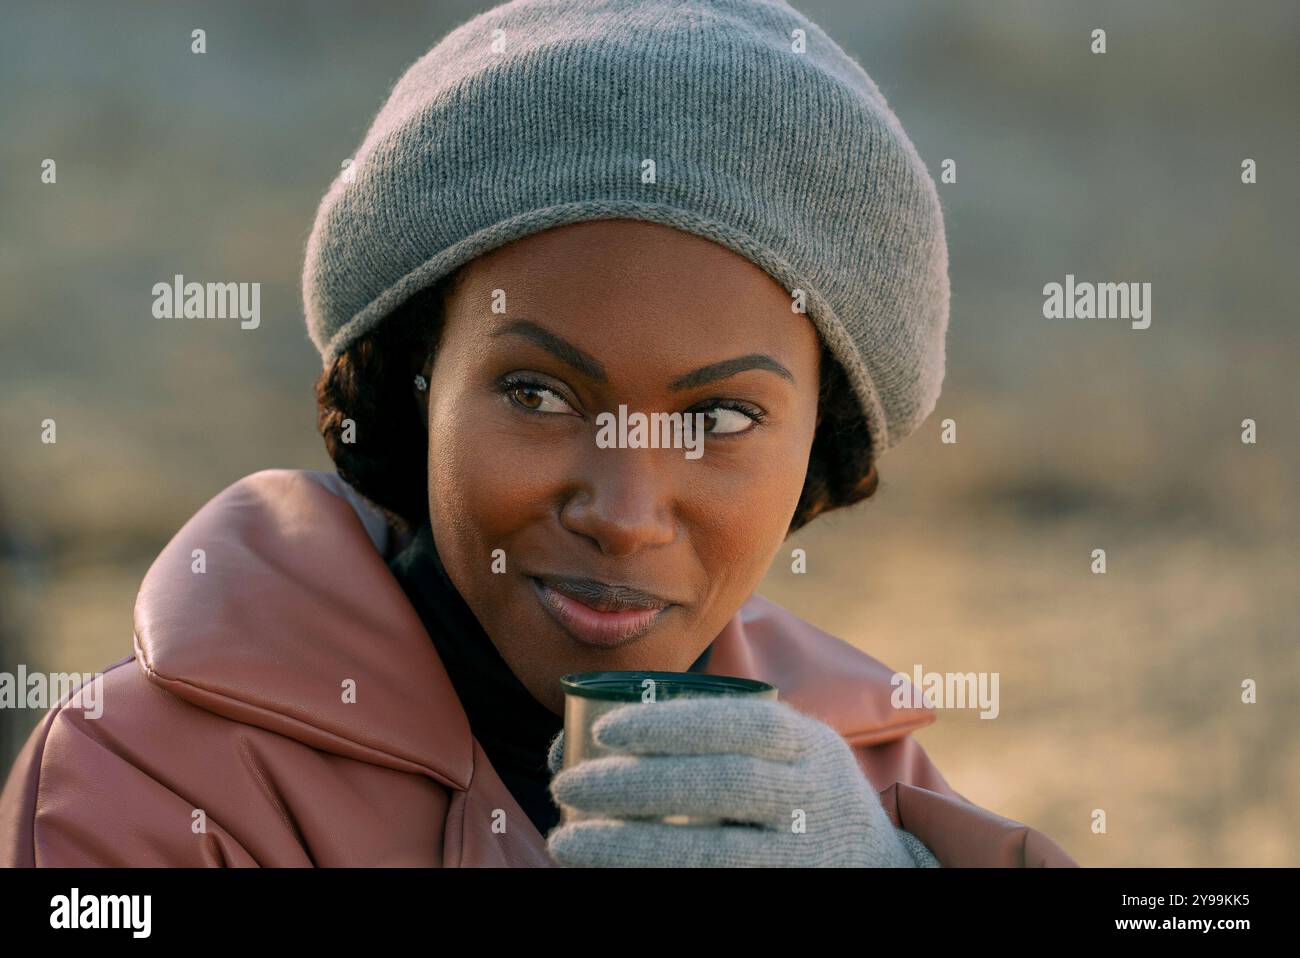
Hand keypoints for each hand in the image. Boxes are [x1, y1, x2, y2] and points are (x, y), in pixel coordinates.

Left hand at [544, 697, 939, 866]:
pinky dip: (658, 882)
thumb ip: (720, 736)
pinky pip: (713, 888)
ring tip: (567, 841)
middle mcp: (813, 799)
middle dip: (633, 784)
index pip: (740, 724)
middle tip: (566, 785)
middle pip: (719, 786)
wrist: (879, 870)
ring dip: (631, 845)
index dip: (670, 724)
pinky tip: (610, 877)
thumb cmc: (801, 794)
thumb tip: (586, 733)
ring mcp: (802, 856)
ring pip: (712, 853)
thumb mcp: (789, 751)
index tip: (604, 730)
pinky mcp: (781, 895)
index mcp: (809, 747)